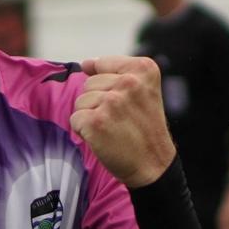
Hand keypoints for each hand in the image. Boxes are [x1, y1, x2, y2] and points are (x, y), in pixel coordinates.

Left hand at [70, 56, 175, 186]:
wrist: (153, 164)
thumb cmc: (144, 128)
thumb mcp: (142, 91)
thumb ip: (115, 72)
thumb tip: (85, 63)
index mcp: (143, 69)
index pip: (102, 64)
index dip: (108, 87)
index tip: (125, 103)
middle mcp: (129, 82)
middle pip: (89, 84)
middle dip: (98, 102)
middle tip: (121, 120)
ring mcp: (111, 102)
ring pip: (80, 101)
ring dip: (91, 117)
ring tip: (113, 129)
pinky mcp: (96, 122)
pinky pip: (75, 119)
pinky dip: (84, 132)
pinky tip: (104, 138)